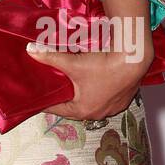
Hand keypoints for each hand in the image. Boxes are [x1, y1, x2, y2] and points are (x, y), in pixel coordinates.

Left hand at [27, 28, 152, 121]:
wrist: (133, 59)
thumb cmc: (103, 65)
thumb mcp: (72, 62)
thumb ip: (49, 57)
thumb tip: (31, 51)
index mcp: (83, 110)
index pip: (57, 109)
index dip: (46, 102)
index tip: (38, 98)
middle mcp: (98, 113)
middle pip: (74, 108)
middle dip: (64, 99)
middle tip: (54, 90)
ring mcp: (112, 108)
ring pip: (91, 104)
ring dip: (82, 97)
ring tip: (73, 86)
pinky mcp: (123, 100)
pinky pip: (105, 100)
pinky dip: (98, 94)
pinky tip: (94, 84)